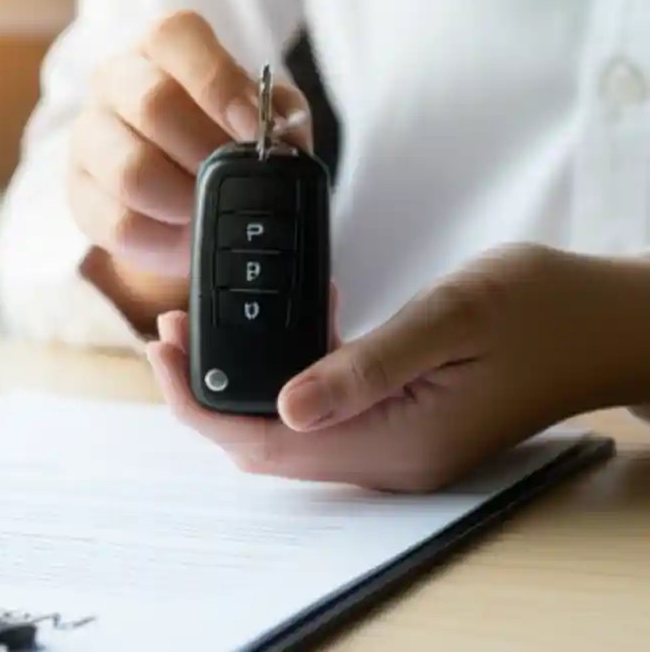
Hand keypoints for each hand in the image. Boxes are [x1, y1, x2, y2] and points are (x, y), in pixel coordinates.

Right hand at [68, 10, 310, 330]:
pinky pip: (119, 223)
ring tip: (206, 208)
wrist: (179, 193)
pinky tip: (181, 232)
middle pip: (151, 104)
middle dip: (205, 153)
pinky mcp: (78, 192)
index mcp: (163, 45)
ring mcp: (89, 135)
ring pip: (130, 171)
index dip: (217, 82)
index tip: (252, 127)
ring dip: (182, 200)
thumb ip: (281, 116)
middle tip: (232, 178)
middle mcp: (116, 79)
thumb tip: (287, 133)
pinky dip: (163, 239)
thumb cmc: (221, 136)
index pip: (175, 37)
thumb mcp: (262, 116)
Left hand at [147, 244, 645, 491]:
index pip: (263, 445)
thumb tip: (282, 405)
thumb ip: (364, 365)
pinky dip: (287, 371)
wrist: (609, 323)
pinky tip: (287, 322)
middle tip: (171, 327)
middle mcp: (386, 459)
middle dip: (206, 390)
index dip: (199, 405)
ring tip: (204, 323)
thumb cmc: (543, 311)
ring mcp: (394, 446)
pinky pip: (321, 408)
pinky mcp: (401, 424)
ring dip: (240, 380)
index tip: (163, 349)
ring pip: (285, 426)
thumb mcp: (450, 320)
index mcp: (393, 443)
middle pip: (262, 443)